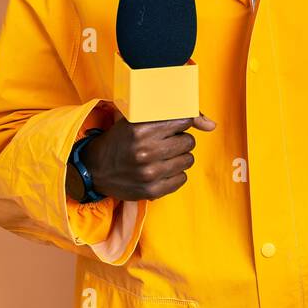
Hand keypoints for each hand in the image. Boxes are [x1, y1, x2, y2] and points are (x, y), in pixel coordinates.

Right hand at [67, 101, 215, 201]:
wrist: (96, 169)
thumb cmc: (121, 140)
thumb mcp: (137, 119)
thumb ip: (174, 116)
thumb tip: (212, 125)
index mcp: (140, 129)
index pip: (183, 120)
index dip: (182, 122)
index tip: (175, 126)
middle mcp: (145, 151)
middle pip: (189, 142)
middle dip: (180, 140)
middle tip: (165, 142)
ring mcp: (149, 174)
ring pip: (188, 160)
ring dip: (178, 157)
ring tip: (162, 157)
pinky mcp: (152, 191)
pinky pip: (182, 179)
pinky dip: (175, 174)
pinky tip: (160, 170)